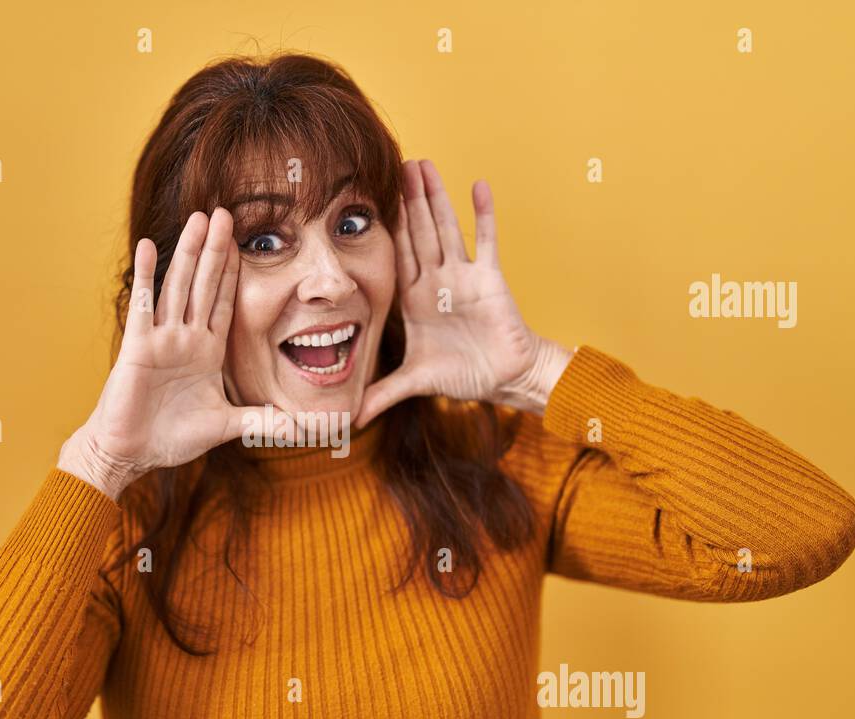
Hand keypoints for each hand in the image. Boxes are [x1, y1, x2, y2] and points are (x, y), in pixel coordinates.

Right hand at [59, 207, 301, 498]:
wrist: (131, 454)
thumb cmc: (170, 438)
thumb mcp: (226, 426)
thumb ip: (261, 421)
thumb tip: (300, 428)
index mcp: (206, 351)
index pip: (223, 302)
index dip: (233, 272)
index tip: (243, 241)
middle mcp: (185, 338)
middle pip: (203, 284)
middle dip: (215, 249)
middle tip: (224, 212)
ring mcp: (161, 338)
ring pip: (178, 286)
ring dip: (188, 252)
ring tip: (198, 218)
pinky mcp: (139, 347)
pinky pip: (144, 305)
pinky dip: (146, 276)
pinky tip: (149, 245)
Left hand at [354, 159, 549, 427]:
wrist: (504, 378)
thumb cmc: (463, 374)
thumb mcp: (414, 381)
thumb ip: (382, 394)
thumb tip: (349, 418)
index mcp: (413, 298)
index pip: (394, 256)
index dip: (382, 228)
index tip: (366, 199)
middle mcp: (436, 280)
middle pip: (417, 232)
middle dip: (406, 200)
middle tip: (395, 163)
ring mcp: (463, 275)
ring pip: (445, 228)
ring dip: (435, 197)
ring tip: (425, 165)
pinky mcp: (490, 278)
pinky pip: (486, 240)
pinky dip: (483, 214)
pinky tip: (477, 186)